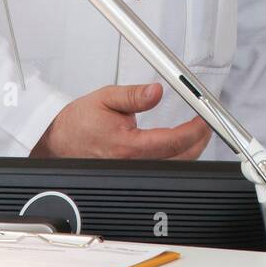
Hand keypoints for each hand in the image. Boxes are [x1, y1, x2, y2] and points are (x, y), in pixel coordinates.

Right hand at [29, 82, 211, 159]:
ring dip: (191, 151)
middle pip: (180, 159)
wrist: (58, 143)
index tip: (204, 119)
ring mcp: (133, 172)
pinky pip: (163, 170)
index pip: (172, 141)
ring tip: (197, 132)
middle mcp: (132, 164)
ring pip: (174, 167)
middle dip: (199, 141)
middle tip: (206, 124)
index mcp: (128, 146)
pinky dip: (178, 158)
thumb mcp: (106, 98)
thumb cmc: (78, 123)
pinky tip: (180, 146)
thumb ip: (134, 95)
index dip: (194, 130)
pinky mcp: (132, 175)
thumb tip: (156, 91)